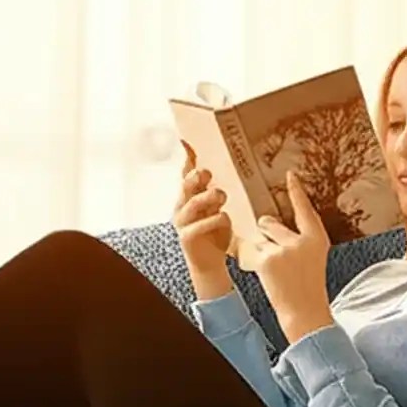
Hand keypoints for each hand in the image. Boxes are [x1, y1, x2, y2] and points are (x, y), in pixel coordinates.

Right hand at [171, 141, 232, 272]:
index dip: (186, 158)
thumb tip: (222, 176)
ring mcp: (182, 222)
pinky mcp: (187, 237)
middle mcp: (182, 206)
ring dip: (210, 197)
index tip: (186, 142)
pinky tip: (224, 219)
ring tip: (221, 197)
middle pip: (186, 184)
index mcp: (189, 197)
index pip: (185, 173)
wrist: (209, 263)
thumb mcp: (216, 210)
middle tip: (208, 175)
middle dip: (197, 176)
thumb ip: (215, 195)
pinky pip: (202, 223)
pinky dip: (216, 219)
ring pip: (194, 202)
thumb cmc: (214, 233)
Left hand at [238, 171, 333, 342]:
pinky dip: (254, 260)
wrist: (304, 311)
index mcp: (317, 237)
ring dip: (261, 249)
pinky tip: (268, 274)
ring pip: (259, 238)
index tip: (290, 174)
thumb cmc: (307, 284)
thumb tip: (271, 223)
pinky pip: (252, 251)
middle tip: (279, 258)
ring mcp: (284, 249)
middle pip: (269, 223)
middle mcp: (302, 240)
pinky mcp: (268, 259)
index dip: (296, 191)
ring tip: (276, 268)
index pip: (304, 209)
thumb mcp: (313, 256)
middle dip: (266, 235)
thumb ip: (300, 238)